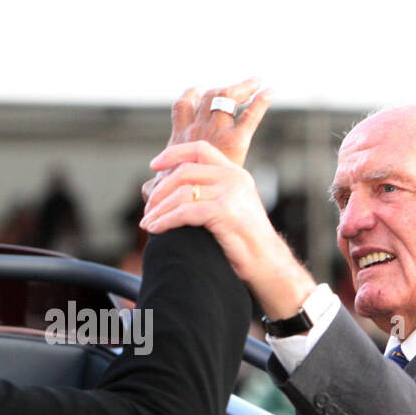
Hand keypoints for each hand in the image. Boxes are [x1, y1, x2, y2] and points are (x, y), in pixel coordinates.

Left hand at [140, 140, 314, 319]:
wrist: (267, 264)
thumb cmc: (245, 243)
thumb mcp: (230, 208)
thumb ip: (210, 194)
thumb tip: (174, 192)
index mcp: (236, 174)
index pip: (201, 149)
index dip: (174, 154)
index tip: (154, 165)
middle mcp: (234, 178)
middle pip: (185, 171)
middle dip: (160, 191)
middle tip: (148, 209)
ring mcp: (231, 193)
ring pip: (182, 193)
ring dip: (159, 209)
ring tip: (148, 224)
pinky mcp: (225, 212)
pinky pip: (185, 211)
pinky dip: (166, 221)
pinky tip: (156, 229)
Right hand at [142, 78, 273, 201]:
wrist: (187, 206)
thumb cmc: (170, 202)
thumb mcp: (160, 190)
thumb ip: (155, 187)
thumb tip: (148, 191)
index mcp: (180, 137)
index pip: (182, 107)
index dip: (189, 96)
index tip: (196, 90)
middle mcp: (197, 129)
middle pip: (208, 97)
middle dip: (222, 88)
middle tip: (239, 86)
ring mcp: (216, 132)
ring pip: (226, 97)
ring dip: (241, 88)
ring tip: (256, 82)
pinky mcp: (235, 142)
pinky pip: (250, 116)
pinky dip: (261, 102)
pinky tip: (270, 91)